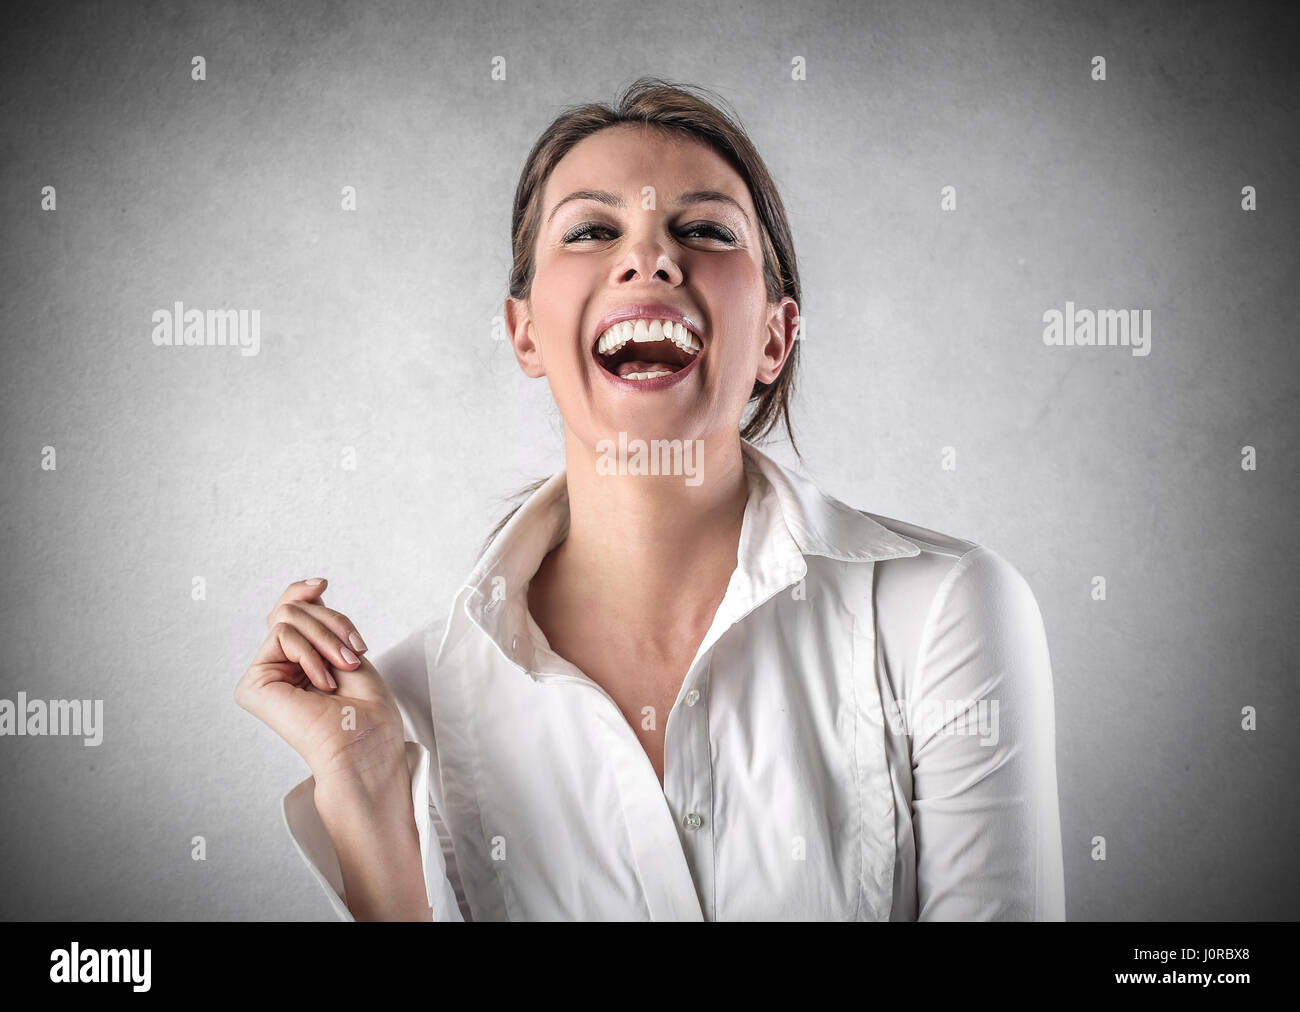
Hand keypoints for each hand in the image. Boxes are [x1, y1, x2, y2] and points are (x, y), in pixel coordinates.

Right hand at [234, 578, 407, 793]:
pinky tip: (324, 682)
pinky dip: (312, 653)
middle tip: (355, 653)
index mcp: (298, 660)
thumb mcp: (347, 649)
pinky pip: (281, 636)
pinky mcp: (253, 685)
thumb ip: (321, 620)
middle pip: (291, 609)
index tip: (322, 584)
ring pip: (286, 618)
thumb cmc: (366, 710)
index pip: (289, 611)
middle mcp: (277, 667)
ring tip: (346, 667)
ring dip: (327, 637)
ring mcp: (263, 676)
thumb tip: (310, 588)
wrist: (365, 746)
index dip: (302, 591)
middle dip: (332, 622)